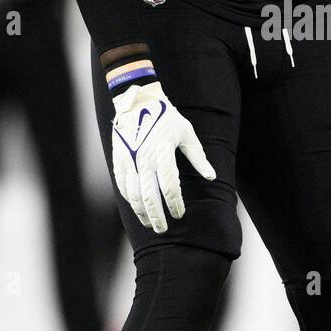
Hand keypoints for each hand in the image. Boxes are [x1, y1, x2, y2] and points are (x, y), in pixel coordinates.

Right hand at [111, 81, 214, 232]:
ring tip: (150, 222)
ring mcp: (129, 161)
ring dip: (141, 212)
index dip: (175, 204)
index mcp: (162, 154)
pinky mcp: (119, 159)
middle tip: (163, 229)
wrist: (137, 101)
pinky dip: (129, 199)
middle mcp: (144, 160)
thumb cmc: (166, 117)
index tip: (180, 213)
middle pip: (149, 197)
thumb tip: (211, 176)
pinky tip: (136, 206)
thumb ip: (198, 157)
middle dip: (157, 216)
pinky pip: (122, 185)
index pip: (170, 188)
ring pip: (133, 195)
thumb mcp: (187, 133)